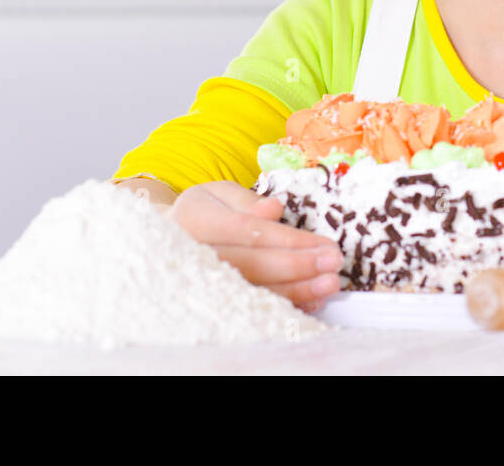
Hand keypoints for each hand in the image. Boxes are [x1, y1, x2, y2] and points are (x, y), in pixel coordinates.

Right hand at [163, 180, 343, 311]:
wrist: (169, 245)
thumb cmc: (203, 214)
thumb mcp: (217, 193)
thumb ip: (245, 200)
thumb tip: (274, 210)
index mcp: (194, 222)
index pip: (246, 232)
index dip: (287, 240)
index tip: (324, 243)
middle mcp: (194, 257)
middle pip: (251, 266)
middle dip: (297, 266)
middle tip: (333, 262)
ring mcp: (202, 286)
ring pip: (253, 292)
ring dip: (296, 291)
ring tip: (329, 284)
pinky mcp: (215, 304)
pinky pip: (252, 309)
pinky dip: (285, 306)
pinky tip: (312, 301)